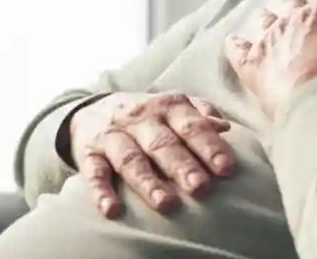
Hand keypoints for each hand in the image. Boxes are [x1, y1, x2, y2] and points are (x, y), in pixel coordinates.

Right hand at [70, 92, 235, 217]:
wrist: (91, 109)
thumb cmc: (146, 115)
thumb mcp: (172, 106)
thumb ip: (199, 114)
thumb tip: (225, 128)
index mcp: (167, 107)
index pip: (191, 126)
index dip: (210, 146)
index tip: (227, 168)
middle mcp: (140, 118)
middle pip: (163, 143)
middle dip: (182, 166)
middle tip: (201, 187)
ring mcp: (113, 136)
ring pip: (131, 159)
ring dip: (148, 182)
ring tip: (165, 203)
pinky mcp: (89, 154)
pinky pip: (94, 173)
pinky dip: (101, 192)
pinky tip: (112, 210)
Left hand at [224, 0, 316, 119]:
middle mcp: (292, 19)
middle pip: (290, 2)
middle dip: (292, 1)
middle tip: (294, 2)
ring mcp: (270, 40)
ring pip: (265, 21)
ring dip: (267, 19)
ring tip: (268, 19)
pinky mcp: (253, 64)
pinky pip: (237, 49)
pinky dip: (235, 44)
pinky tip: (234, 41)